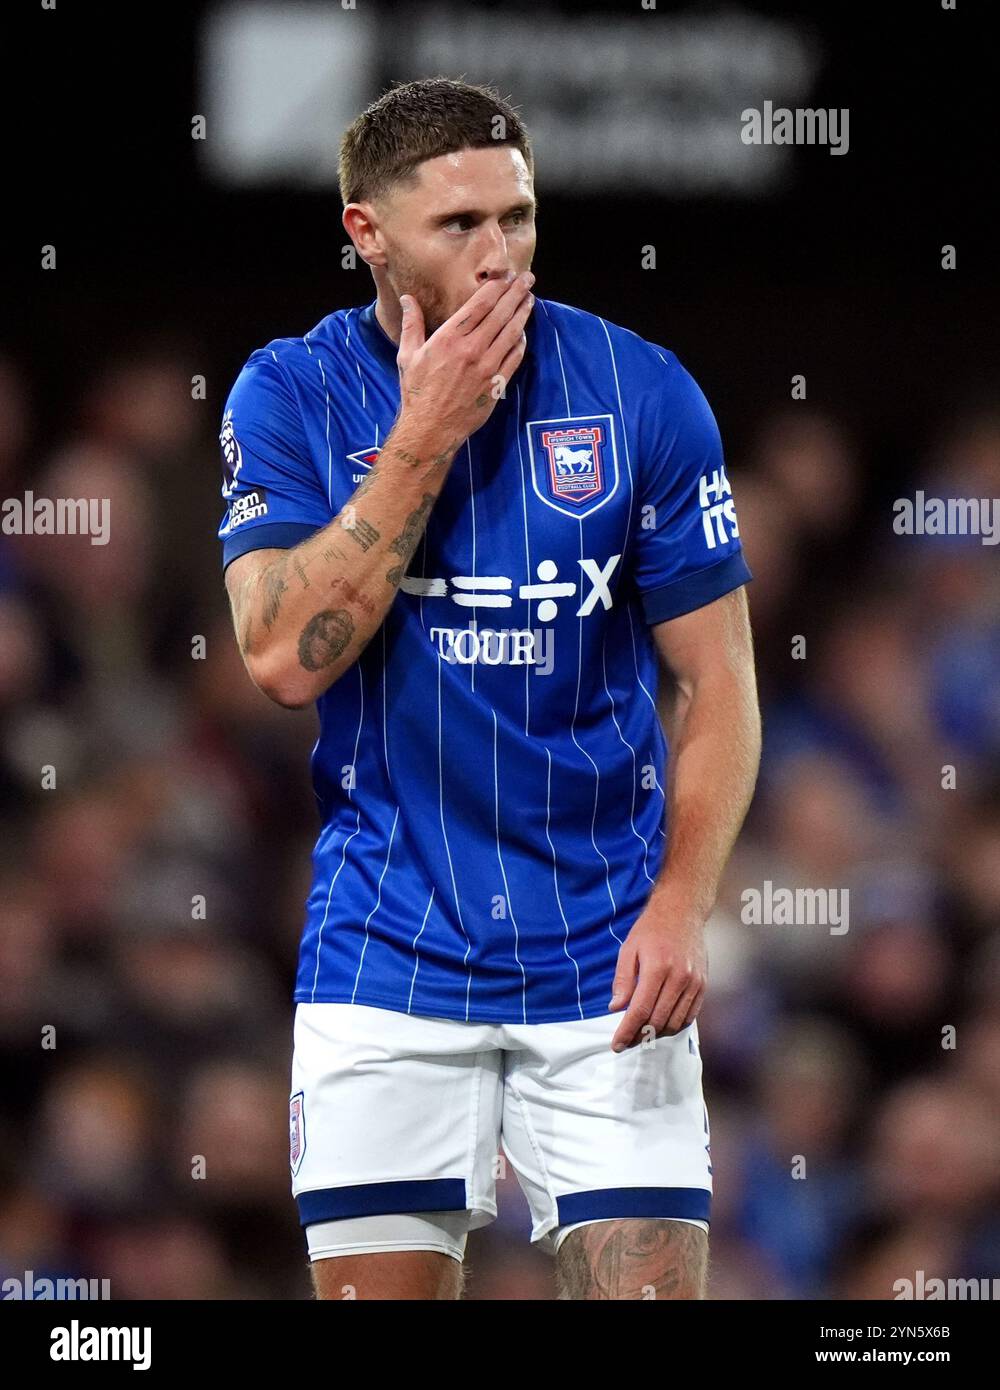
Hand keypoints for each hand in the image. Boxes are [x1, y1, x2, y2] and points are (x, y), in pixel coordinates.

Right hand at [396, 271, 534, 446]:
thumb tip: (407, 299)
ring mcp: (487, 367)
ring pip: (512, 333)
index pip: (480, 303)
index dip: (496, 286)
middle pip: (501, 313)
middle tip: (528, 279)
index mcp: (449, 338)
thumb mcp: (407, 356)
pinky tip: (523, 332)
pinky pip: (515, 357)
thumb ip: (412, 324)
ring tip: (530, 299)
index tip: (506, 276)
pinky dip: (521, 342)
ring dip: (523, 313)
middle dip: (516, 293)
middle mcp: (471, 349)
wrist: (431, 429)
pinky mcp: (497, 384)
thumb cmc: (417, 393)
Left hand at [608, 902, 707, 1051]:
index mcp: (657, 967)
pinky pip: (690, 1015)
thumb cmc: (652, 929)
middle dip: (640, 1036)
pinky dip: (675, 1025)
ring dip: (657, 1034)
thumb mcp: (629, 949)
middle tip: (626, 1041)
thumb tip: (616, 1008)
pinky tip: (661, 1025)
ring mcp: (694, 982)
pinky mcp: (703, 985)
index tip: (617, 1045)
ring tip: (642, 1034)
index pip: (640, 1010)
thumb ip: (623, 980)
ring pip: (675, 1022)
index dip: (627, 1031)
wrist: (682, 911)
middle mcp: (679, 977)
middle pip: (658, 1020)